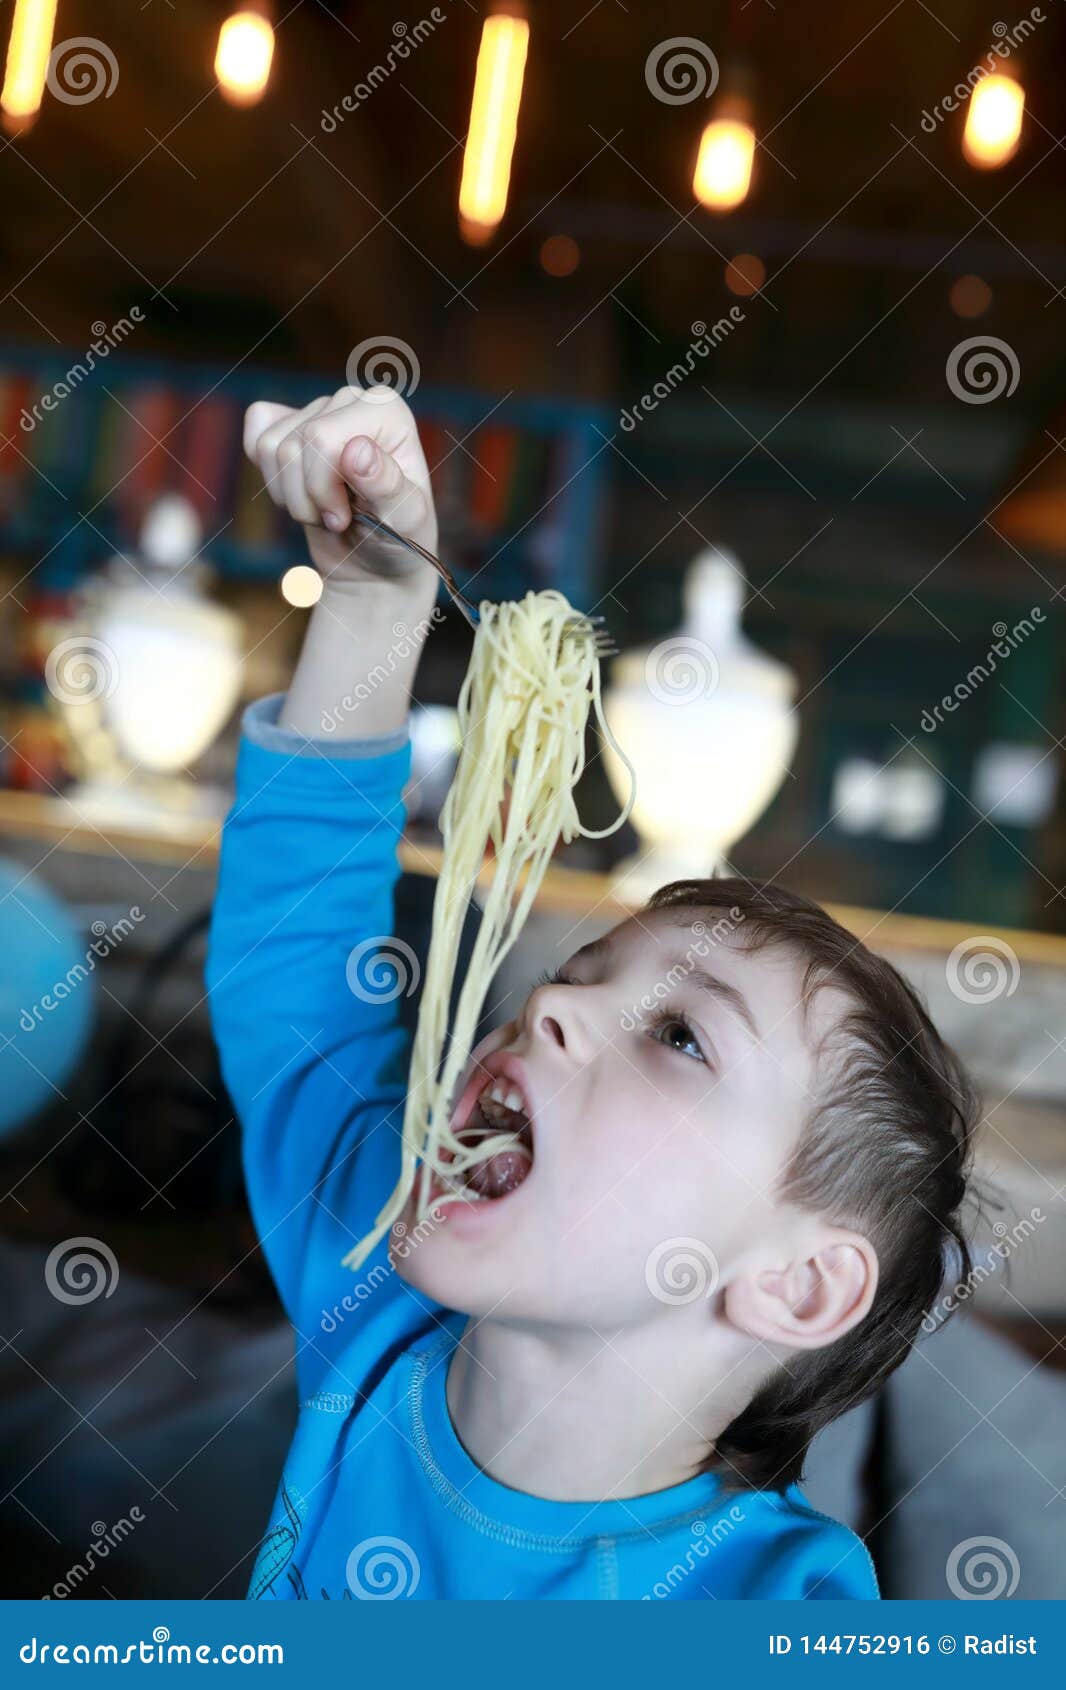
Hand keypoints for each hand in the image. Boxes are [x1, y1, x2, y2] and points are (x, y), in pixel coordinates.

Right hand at [243, 384, 437, 589]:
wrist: (376, 559)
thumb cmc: (398, 538)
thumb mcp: (403, 521)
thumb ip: (385, 484)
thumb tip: (356, 448)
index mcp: (386, 410)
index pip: (321, 438)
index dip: (322, 488)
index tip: (345, 518)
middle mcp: (351, 400)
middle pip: (292, 445)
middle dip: (306, 497)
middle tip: (337, 520)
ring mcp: (318, 410)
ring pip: (268, 448)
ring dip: (291, 497)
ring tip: (324, 510)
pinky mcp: (290, 425)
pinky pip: (256, 439)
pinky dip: (271, 480)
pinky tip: (301, 493)